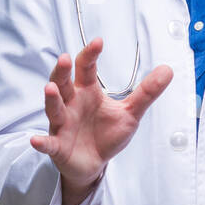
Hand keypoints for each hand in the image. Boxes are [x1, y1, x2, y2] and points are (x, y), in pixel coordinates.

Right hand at [29, 37, 173, 191]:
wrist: (94, 162)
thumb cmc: (107, 133)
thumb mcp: (131, 112)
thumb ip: (147, 92)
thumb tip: (168, 70)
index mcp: (87, 92)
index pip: (86, 69)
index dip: (90, 55)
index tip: (98, 42)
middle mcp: (71, 104)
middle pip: (63, 83)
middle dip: (62, 72)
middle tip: (64, 59)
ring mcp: (62, 124)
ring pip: (54, 108)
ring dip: (51, 99)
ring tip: (50, 88)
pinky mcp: (57, 146)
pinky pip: (48, 143)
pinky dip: (42, 142)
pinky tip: (36, 140)